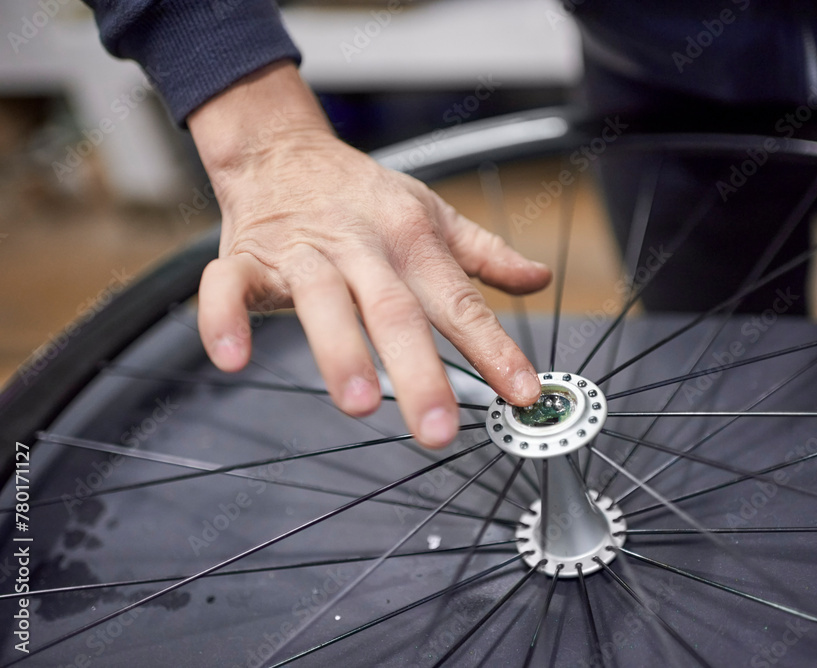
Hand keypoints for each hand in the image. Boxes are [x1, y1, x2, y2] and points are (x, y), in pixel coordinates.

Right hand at [188, 61, 548, 447]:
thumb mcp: (435, 216)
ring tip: (360, 403)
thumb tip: (538, 280)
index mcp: (414, 243)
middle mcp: (363, 249)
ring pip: (321, 300)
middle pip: (394, 310)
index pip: (460, 303)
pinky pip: (229, 288)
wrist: (285, 151)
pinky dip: (225, 319)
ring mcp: (303, 254)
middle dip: (419, 371)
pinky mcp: (247, 258)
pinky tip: (234, 359)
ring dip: (339, 351)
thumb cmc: (364, 196)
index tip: (522, 393)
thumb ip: (486, 255)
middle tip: (438, 428)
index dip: (494, 349)